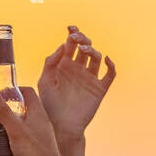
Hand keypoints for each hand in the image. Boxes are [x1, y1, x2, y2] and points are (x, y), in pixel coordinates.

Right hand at [0, 86, 64, 155]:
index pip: (27, 92)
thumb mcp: (15, 129)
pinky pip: (17, 142)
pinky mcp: (33, 151)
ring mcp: (36, 137)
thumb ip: (2, 111)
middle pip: (17, 111)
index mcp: (37, 113)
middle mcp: (38, 123)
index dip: (13, 90)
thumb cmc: (36, 153)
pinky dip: (5, 143)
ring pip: (15, 128)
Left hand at [37, 26, 114, 142]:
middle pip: (85, 48)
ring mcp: (90, 78)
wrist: (62, 126)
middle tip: (76, 38)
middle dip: (82, 39)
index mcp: (65, 66)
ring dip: (92, 50)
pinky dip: (111, 66)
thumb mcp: (45, 82)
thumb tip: (61, 46)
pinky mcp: (99, 89)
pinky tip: (106, 60)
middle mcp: (78, 69)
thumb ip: (50, 63)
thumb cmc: (50, 106)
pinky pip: (109, 74)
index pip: (71, 45)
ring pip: (96, 58)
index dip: (73, 35)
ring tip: (83, 49)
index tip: (70, 29)